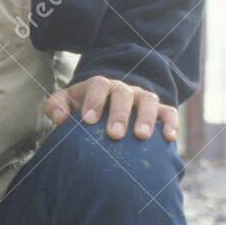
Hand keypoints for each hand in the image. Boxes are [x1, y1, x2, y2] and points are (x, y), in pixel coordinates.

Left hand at [43, 75, 177, 141]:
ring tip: (142, 137)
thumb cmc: (82, 109)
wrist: (106, 107)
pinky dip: (171, 123)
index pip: (97, 86)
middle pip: (123, 94)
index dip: (93, 101)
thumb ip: (55, 106)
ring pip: (149, 101)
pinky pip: (169, 112)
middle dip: (119, 114)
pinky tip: (170, 139)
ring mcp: (142, 98)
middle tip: (114, 134)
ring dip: (147, 118)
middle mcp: (122, 89)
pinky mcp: (159, 110)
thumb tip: (59, 118)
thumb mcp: (66, 103)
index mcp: (99, 85)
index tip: (88, 120)